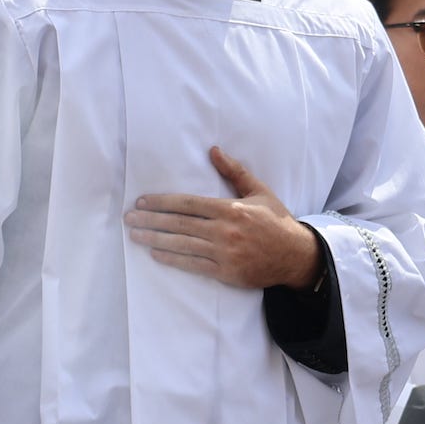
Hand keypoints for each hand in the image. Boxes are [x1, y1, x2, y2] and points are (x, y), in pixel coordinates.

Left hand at [125, 148, 319, 288]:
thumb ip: (234, 172)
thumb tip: (213, 150)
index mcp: (231, 209)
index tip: (143, 201)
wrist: (295, 256)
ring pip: (182, 245)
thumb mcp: (259, 191)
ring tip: (135, 235)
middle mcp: (225, 231)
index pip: (189, 204)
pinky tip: (156, 253)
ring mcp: (224, 254)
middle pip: (179, 224)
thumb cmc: (276, 221)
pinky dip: (172, 259)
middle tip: (129, 218)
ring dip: (155, 239)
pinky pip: (193, 265)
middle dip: (150, 220)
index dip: (162, 202)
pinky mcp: (226, 273)